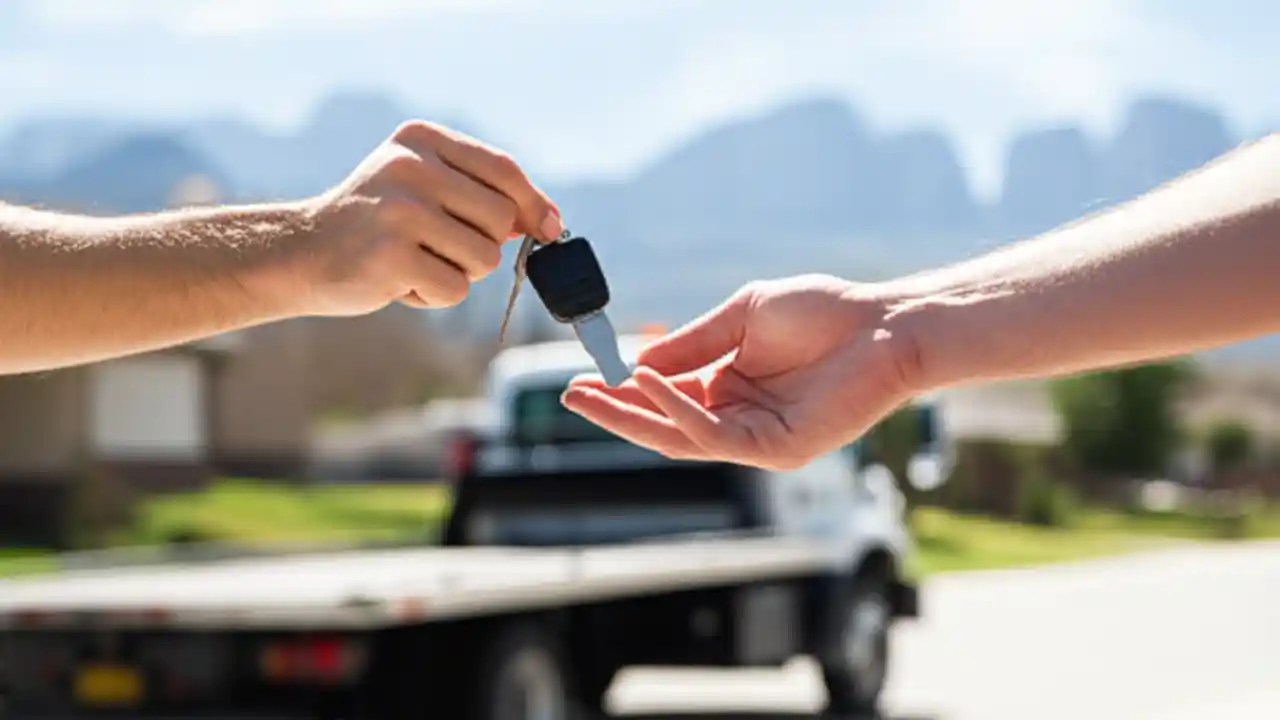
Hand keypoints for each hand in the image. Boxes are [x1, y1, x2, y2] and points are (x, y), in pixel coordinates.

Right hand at [283, 121, 560, 315]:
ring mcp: (401, 211)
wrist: (300, 253)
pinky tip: (400, 281)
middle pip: (500, 217)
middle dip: (486, 244)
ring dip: (459, 272)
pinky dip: (435, 295)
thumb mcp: (422, 188)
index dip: (534, 203)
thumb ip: (479, 195)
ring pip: (484, 258)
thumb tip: (550, 221)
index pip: (502, 169)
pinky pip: (455, 288)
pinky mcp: (392, 256)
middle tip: (444, 248)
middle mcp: (410, 167)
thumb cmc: (374, 224)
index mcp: (420, 140)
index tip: (550, 227)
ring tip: (416, 262)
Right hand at [561, 274, 920, 469]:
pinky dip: (677, 411)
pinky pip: (714, 434)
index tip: (585, 375)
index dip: (624, 389)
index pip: (666, 397)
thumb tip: (639, 361)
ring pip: (680, 438)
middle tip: (571, 395)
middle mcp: (740, 417)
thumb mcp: (741, 317)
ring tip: (590, 394)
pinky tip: (648, 383)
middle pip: (664, 425)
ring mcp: (758, 438)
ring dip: (633, 417)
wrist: (884, 323)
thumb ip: (693, 342)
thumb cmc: (824, 313)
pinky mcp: (778, 449)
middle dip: (615, 411)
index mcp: (731, 386)